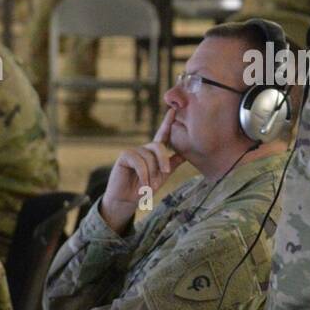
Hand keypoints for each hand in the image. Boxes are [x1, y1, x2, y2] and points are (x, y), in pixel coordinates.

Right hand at [98, 109, 184, 232]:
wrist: (126, 201)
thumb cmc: (143, 189)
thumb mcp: (161, 177)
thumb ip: (171, 164)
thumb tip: (185, 154)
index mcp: (153, 153)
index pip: (162, 135)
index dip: (168, 122)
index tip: (173, 109)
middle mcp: (144, 149)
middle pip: (159, 146)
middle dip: (163, 162)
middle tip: (162, 176)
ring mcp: (133, 151)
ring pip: (149, 157)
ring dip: (151, 174)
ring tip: (148, 186)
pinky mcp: (124, 156)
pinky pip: (139, 162)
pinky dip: (143, 175)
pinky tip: (142, 186)